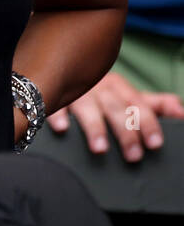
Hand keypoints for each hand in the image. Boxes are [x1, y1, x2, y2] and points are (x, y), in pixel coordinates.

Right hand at [48, 73, 183, 161]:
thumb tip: (182, 113)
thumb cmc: (104, 93)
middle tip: (134, 156)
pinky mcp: (55, 95)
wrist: (67, 69)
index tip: (155, 143)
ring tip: (101, 149)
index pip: (138, 105)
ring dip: (95, 127)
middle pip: (115, 108)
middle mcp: (99, 88)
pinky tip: (62, 129)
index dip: (148, 123)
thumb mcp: (131, 96)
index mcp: (120, 88)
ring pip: (88, 107)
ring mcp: (76, 91)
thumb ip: (157, 105)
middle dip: (125, 132)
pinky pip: (55, 104)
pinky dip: (58, 115)